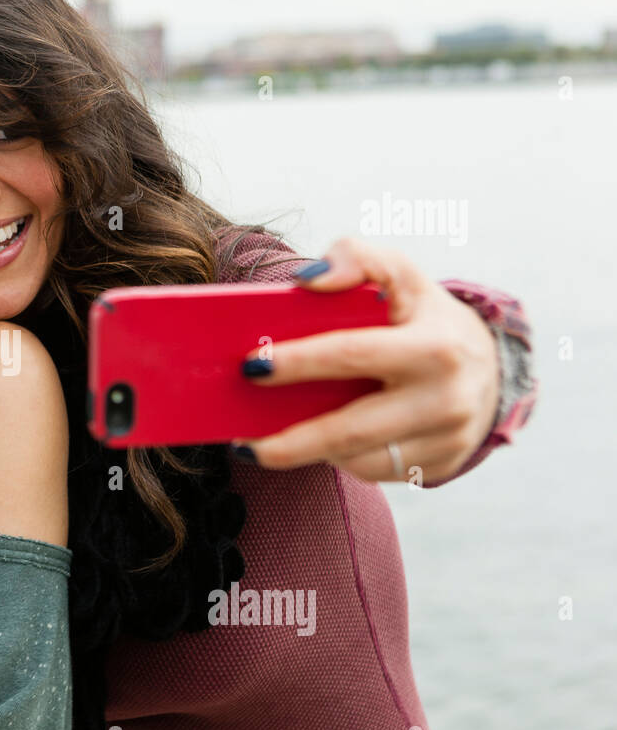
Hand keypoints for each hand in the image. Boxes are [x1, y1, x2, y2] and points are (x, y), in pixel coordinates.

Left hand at [235, 237, 499, 483]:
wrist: (490, 367)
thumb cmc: (424, 315)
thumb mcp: (401, 274)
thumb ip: (356, 259)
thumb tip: (306, 281)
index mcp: (434, 347)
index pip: (352, 354)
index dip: (298, 362)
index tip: (251, 368)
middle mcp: (445, 398)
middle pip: (349, 431)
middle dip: (288, 442)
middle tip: (240, 443)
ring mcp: (446, 438)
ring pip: (357, 459)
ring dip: (307, 453)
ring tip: (267, 443)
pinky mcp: (441, 466)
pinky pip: (373, 471)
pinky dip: (340, 459)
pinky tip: (318, 445)